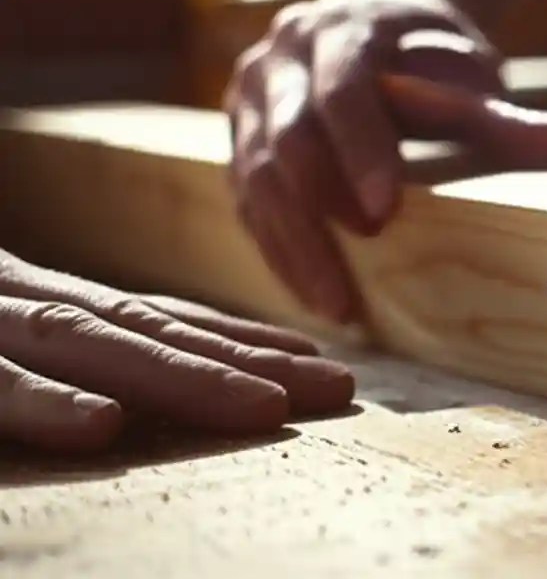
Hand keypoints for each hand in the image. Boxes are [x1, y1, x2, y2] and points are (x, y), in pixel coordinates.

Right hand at [0, 249, 353, 452]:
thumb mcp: (2, 327)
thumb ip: (52, 341)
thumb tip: (121, 386)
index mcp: (31, 297)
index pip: (148, 316)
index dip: (231, 335)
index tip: (311, 355)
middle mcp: (14, 300)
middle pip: (144, 328)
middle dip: (246, 360)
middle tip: (338, 386)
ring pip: (83, 344)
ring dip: (180, 374)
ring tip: (269, 405)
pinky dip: (44, 401)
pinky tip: (104, 425)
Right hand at [224, 0, 546, 322]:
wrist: (385, 30)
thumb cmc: (438, 63)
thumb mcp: (477, 84)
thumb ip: (518, 124)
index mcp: (344, 28)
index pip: (343, 91)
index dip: (359, 152)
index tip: (382, 212)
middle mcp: (284, 54)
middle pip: (288, 138)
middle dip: (318, 214)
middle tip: (349, 284)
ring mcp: (250, 94)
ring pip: (257, 175)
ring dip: (294, 247)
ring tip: (335, 306)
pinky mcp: (237, 136)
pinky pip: (246, 198)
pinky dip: (277, 249)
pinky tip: (310, 293)